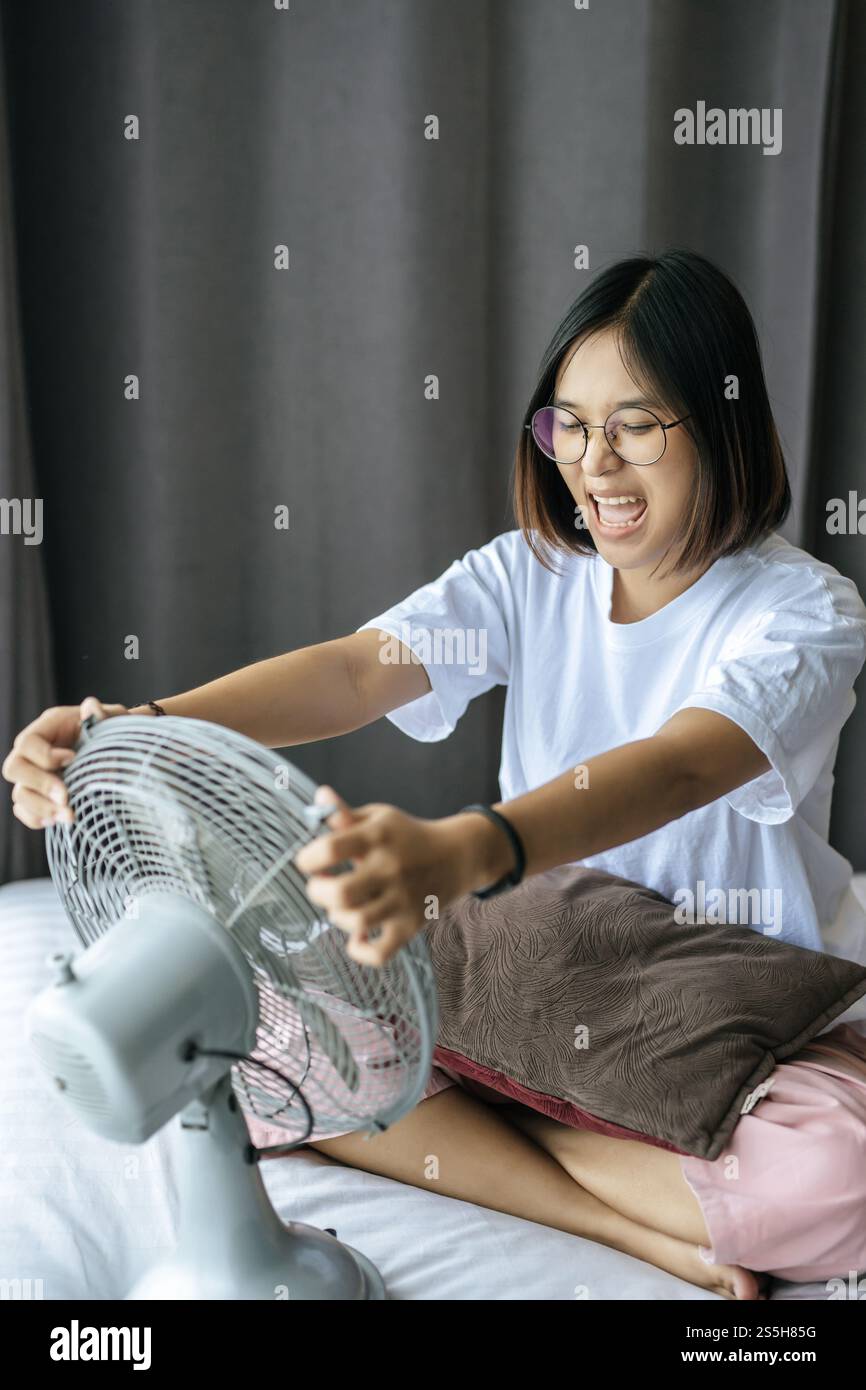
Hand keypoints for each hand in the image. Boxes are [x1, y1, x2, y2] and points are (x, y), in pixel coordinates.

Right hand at [2, 696, 130, 828]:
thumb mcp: (114, 718)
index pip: (28, 742)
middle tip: (66, 797)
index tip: (72, 759)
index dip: (44, 755)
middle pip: (14, 769)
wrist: (124, 750)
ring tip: (69, 815)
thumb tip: (90, 707)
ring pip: (19, 794)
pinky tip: (56, 821)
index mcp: (48, 727)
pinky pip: (25, 810)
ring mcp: (35, 775)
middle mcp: (35, 752)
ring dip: (42, 808)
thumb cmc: (115, 730)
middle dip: (39, 785)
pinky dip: (36, 819)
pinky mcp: (41, 795)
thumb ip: (104, 714)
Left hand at [293, 786, 502, 966]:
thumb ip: (345, 814)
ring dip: (337, 916)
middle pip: (340, 894)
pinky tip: (358, 935)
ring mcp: (402, 900)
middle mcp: (391, 869)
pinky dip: (360, 950)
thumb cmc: (408, 836)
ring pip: (356, 922)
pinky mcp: (410, 926)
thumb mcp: (379, 819)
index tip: (309, 861)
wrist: (457, 856)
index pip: (330, 849)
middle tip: (322, 885)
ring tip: (342, 905)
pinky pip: (379, 953)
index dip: (308, 858)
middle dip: (318, 892)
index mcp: (378, 838)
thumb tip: (319, 796)